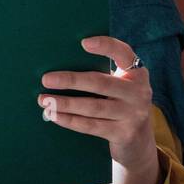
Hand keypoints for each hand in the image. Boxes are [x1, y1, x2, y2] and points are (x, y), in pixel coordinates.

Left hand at [37, 35, 161, 183]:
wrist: (140, 141)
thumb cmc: (120, 104)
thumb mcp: (121, 85)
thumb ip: (103, 72)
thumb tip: (61, 62)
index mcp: (137, 73)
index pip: (124, 53)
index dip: (105, 46)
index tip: (83, 43)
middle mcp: (138, 92)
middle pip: (101, 83)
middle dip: (71, 80)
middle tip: (46, 79)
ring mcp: (132, 114)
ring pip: (93, 107)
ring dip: (65, 103)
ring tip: (44, 100)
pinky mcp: (123, 134)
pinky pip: (91, 126)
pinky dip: (70, 120)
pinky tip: (54, 114)